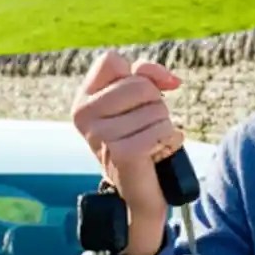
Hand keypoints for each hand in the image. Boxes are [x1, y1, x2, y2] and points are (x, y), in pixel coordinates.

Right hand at [71, 51, 183, 254]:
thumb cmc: (140, 142)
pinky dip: (170, 141)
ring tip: (150, 143)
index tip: (155, 90)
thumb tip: (171, 81)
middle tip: (146, 128)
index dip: (142, 72)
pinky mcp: (122, 153)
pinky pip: (163, 129)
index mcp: (83, 101)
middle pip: (140, 84)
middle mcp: (85, 116)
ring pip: (156, 108)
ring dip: (164, 126)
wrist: (139, 194)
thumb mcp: (137, 104)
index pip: (112, 61)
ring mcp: (100, 135)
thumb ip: (146, 77)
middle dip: (156, 104)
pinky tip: (156, 154)